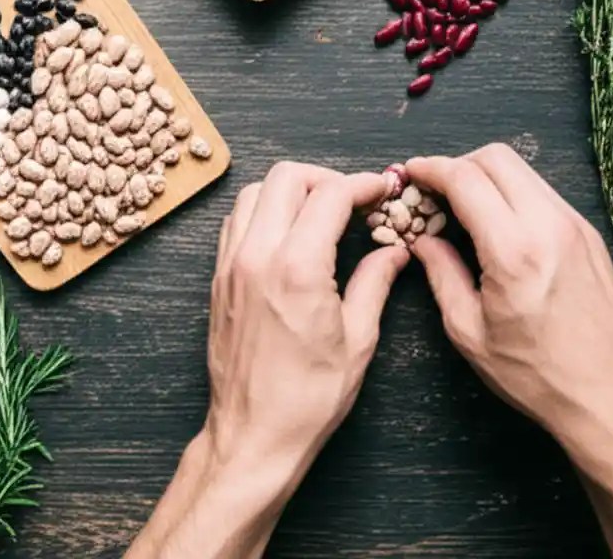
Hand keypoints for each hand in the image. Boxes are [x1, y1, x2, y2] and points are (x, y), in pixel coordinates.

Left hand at [204, 162, 407, 467]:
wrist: (253, 435)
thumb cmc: (306, 399)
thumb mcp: (358, 340)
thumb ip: (375, 284)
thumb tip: (394, 252)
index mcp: (296, 268)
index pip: (330, 195)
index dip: (363, 184)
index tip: (382, 190)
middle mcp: (256, 257)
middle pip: (286, 177)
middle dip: (325, 178)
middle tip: (353, 199)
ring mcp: (230, 267)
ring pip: (254, 193)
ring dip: (290, 191)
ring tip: (321, 213)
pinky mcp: (218, 281)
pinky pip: (235, 223)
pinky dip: (263, 212)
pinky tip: (289, 234)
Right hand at [406, 144, 612, 458]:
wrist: (608, 395)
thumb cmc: (536, 375)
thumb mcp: (469, 331)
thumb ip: (441, 274)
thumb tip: (421, 239)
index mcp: (514, 251)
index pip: (466, 179)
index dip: (430, 169)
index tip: (410, 174)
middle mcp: (550, 227)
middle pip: (497, 158)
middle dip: (457, 164)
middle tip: (434, 192)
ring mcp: (576, 227)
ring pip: (523, 171)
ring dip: (486, 177)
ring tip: (462, 210)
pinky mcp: (589, 236)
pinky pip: (543, 193)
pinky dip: (512, 194)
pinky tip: (496, 226)